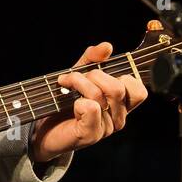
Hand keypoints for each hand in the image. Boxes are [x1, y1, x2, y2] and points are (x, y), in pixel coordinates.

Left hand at [29, 41, 148, 162]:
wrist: (42, 128)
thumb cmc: (63, 102)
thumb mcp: (79, 74)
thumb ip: (93, 59)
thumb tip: (107, 46)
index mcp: (121, 105)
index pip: (139, 90)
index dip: (123, 76)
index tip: (99, 73)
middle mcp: (117, 119)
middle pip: (117, 88)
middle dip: (93, 75)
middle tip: (74, 78)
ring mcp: (105, 129)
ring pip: (100, 95)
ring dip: (78, 83)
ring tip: (65, 84)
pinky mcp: (90, 135)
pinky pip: (91, 108)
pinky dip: (77, 101)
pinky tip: (71, 106)